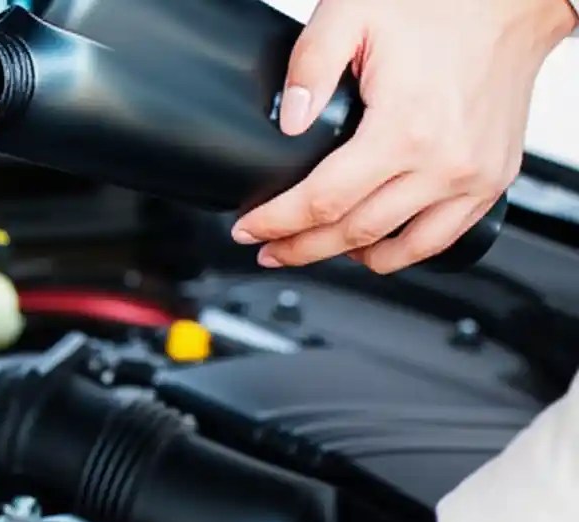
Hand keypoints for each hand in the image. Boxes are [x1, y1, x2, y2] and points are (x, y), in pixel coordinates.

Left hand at [232, 0, 578, 273]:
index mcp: (404, 129)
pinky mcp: (493, 179)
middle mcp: (444, 163)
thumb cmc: (441, 5)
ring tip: (311, 251)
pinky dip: (402, 252)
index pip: (322, 201)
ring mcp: (474, 177)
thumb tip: (288, 121)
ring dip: (348, 258)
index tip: (249, 230)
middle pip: (354, 233)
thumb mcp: (352, 15)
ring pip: (400, 249)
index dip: (277, 222)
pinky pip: (443, 238)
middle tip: (269, 250)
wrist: (511, 2)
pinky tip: (371, 247)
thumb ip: (310, 67)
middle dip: (300, 248)